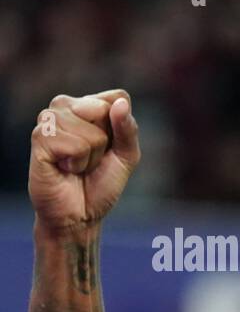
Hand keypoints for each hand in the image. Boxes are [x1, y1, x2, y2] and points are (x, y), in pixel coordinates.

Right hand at [29, 90, 140, 234]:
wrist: (79, 214)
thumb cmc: (101, 183)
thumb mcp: (127, 156)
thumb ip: (128, 129)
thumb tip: (121, 103)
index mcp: (87, 104)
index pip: (118, 97)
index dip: (121, 129)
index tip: (109, 148)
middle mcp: (65, 106)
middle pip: (103, 110)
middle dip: (105, 143)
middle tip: (90, 159)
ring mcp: (49, 119)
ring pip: (90, 132)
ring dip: (90, 156)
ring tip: (76, 165)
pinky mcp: (39, 136)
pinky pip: (74, 145)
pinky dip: (76, 163)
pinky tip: (64, 168)